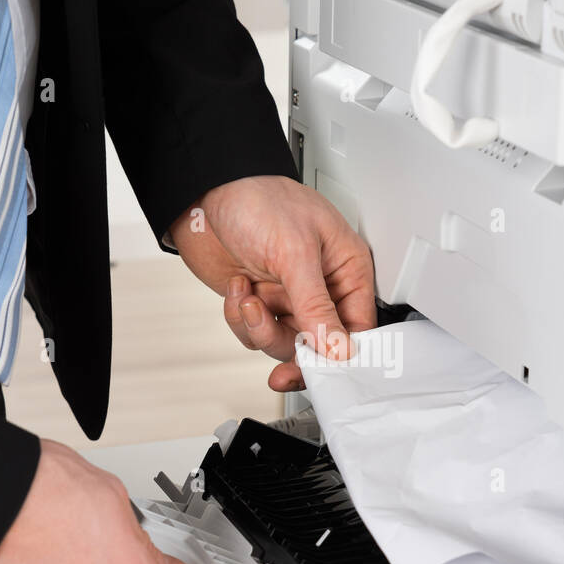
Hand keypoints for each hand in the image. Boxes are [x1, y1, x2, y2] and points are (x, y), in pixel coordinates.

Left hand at [168, 175, 376, 390]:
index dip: (343, 353)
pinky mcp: (258, 302)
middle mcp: (320, 287)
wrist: (205, 191)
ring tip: (249, 300)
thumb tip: (337, 346)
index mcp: (346, 268)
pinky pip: (254, 333)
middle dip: (294, 348)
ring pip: (283, 343)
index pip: (358, 326)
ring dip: (261, 328)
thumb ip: (315, 304)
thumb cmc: (258, 198)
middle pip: (320, 344)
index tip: (327, 372)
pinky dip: (240, 318)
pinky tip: (237, 288)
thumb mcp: (295, 251)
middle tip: (283, 363)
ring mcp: (288, 296)